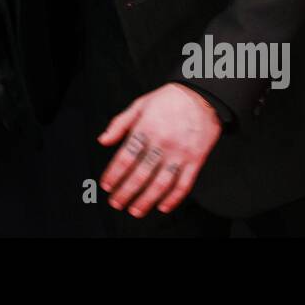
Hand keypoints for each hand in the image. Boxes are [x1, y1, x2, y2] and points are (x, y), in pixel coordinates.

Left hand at [97, 83, 221, 217]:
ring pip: (161, 183)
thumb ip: (119, 124)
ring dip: (146, 200)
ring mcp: (180, 153)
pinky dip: (173, 198)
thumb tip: (103, 140)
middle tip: (116, 203)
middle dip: (126, 192)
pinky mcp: (196, 159)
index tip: (107, 185)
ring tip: (135, 210)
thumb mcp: (139, 105)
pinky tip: (163, 206)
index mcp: (146, 128)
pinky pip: (184, 184)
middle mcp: (162, 142)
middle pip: (141, 174)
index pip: (125, 157)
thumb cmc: (168, 99)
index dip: (114, 174)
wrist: (202, 94)